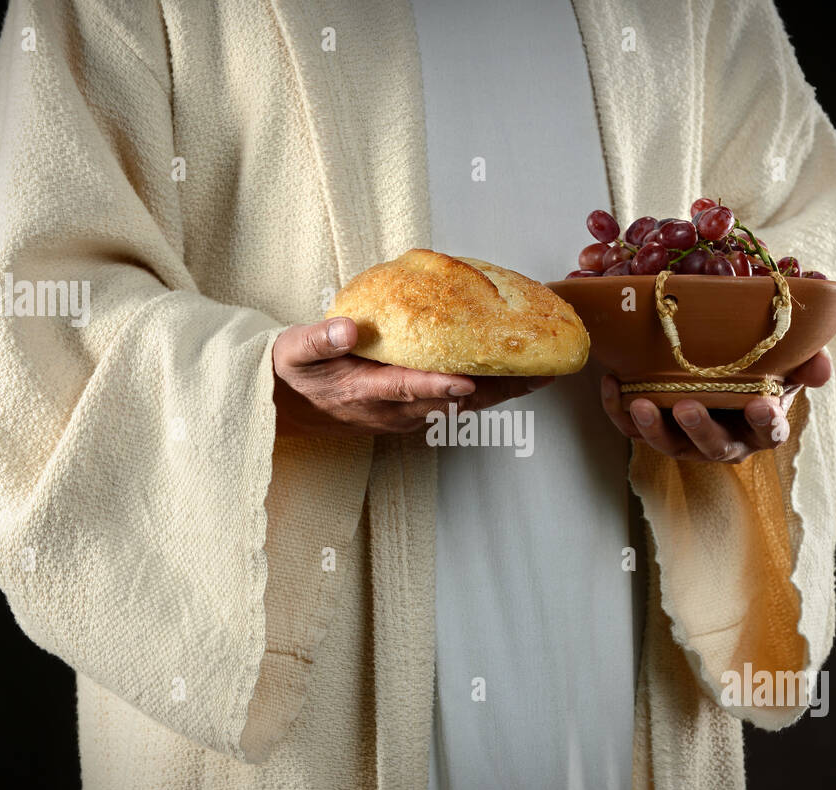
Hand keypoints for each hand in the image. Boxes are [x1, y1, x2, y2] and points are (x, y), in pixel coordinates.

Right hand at [272, 316, 553, 436]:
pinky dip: (487, 392)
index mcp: (363, 391)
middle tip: (536, 375)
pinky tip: (513, 377)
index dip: (437, 386)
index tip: (466, 381)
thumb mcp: (294, 351)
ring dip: (500, 394)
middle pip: (450, 402)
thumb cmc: (297, 369)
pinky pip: (457, 404)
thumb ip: (318, 340)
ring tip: (541, 375)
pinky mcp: (415, 413)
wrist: (293, 402)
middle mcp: (392, 410)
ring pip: (461, 407)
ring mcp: (406, 416)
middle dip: (495, 391)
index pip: (405, 388)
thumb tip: (347, 327)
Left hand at [599, 351, 832, 462]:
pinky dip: (619, 410)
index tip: (762, 407)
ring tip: (642, 403)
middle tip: (688, 408)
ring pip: (670, 443)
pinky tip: (613, 384)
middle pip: (714, 446)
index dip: (767, 422)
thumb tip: (821, 367)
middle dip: (701, 430)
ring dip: (654, 427)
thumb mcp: (786, 362)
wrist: (721, 365)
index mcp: (761, 425)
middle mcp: (724, 440)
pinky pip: (632, 427)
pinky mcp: (654, 428)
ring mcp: (686, 439)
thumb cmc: (757, 369)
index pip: (770, 430)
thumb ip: (806, 362)